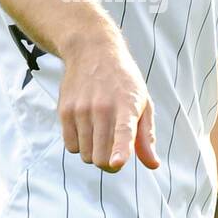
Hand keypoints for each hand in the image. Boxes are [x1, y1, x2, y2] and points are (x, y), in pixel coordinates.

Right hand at [59, 31, 160, 172]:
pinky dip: (79, 145)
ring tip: (100, 132)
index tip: (116, 163)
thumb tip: (153, 165)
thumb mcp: (143, 102)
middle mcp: (103, 107)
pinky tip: (86, 129)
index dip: (120, 150)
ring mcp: (81, 109)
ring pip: (85, 155)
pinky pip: (70, 147)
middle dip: (109, 163)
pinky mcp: (64, 111)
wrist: (92, 51)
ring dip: (93, 152)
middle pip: (101, 157)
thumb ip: (146, 136)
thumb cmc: (123, 82)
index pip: (123, 131)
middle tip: (114, 153)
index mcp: (127, 105)